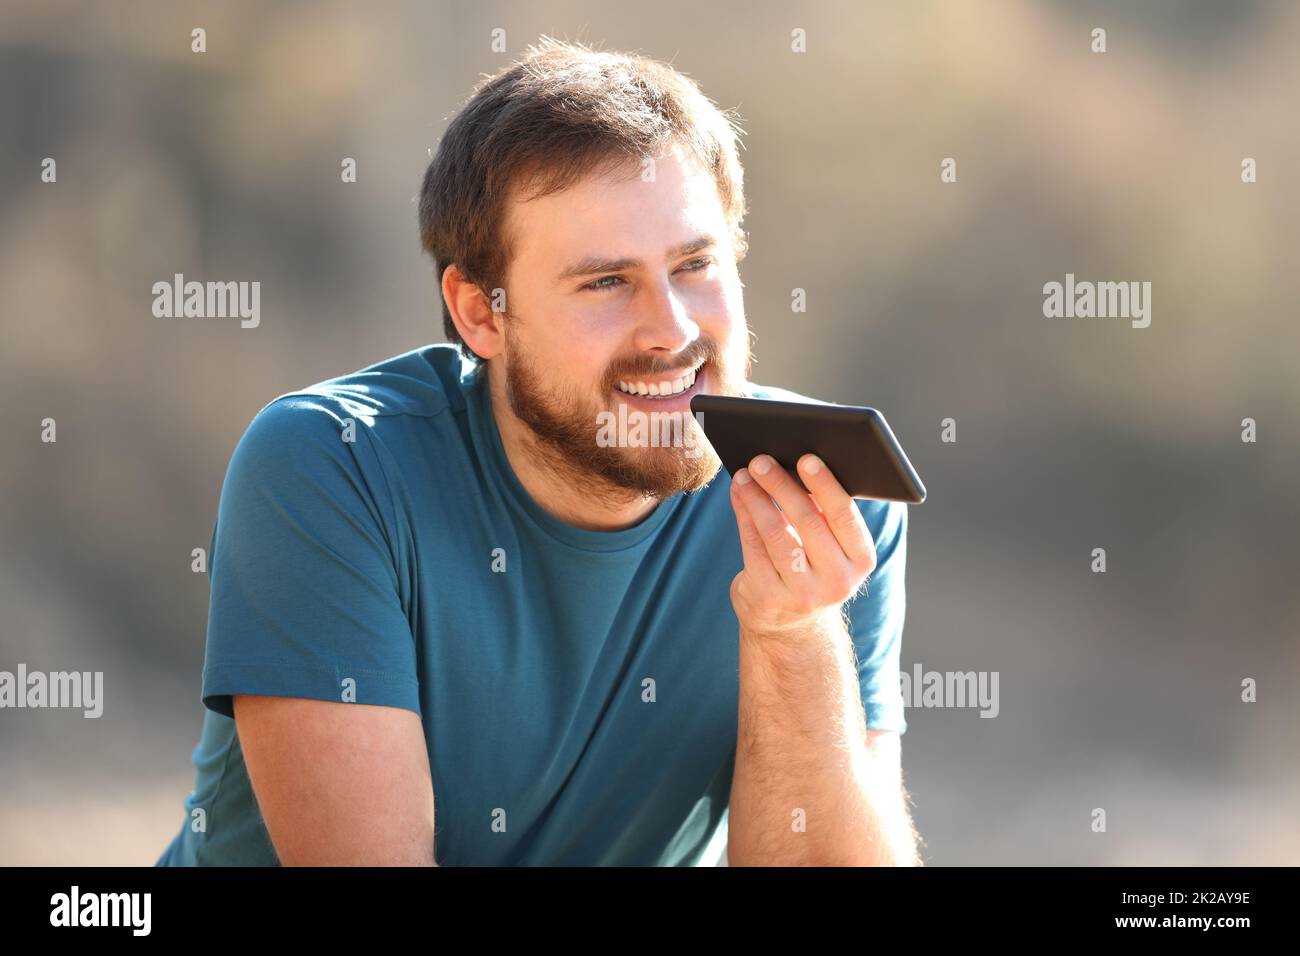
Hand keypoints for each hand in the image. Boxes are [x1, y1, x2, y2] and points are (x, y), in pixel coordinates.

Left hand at [728, 453, 876, 642]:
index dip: (825, 485)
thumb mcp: (829, 543)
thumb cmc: (812, 564)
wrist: (791, 623)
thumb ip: (821, 510)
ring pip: (776, 534)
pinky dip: (744, 516)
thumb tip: (790, 462)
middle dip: (781, 485)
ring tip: (744, 475)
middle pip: (807, 522)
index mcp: (861, 559)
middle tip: (762, 460)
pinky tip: (738, 495)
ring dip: (756, 499)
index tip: (806, 458)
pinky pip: (753, 547)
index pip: (843, 516)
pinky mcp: (770, 598)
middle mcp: (838, 580)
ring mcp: (803, 594)